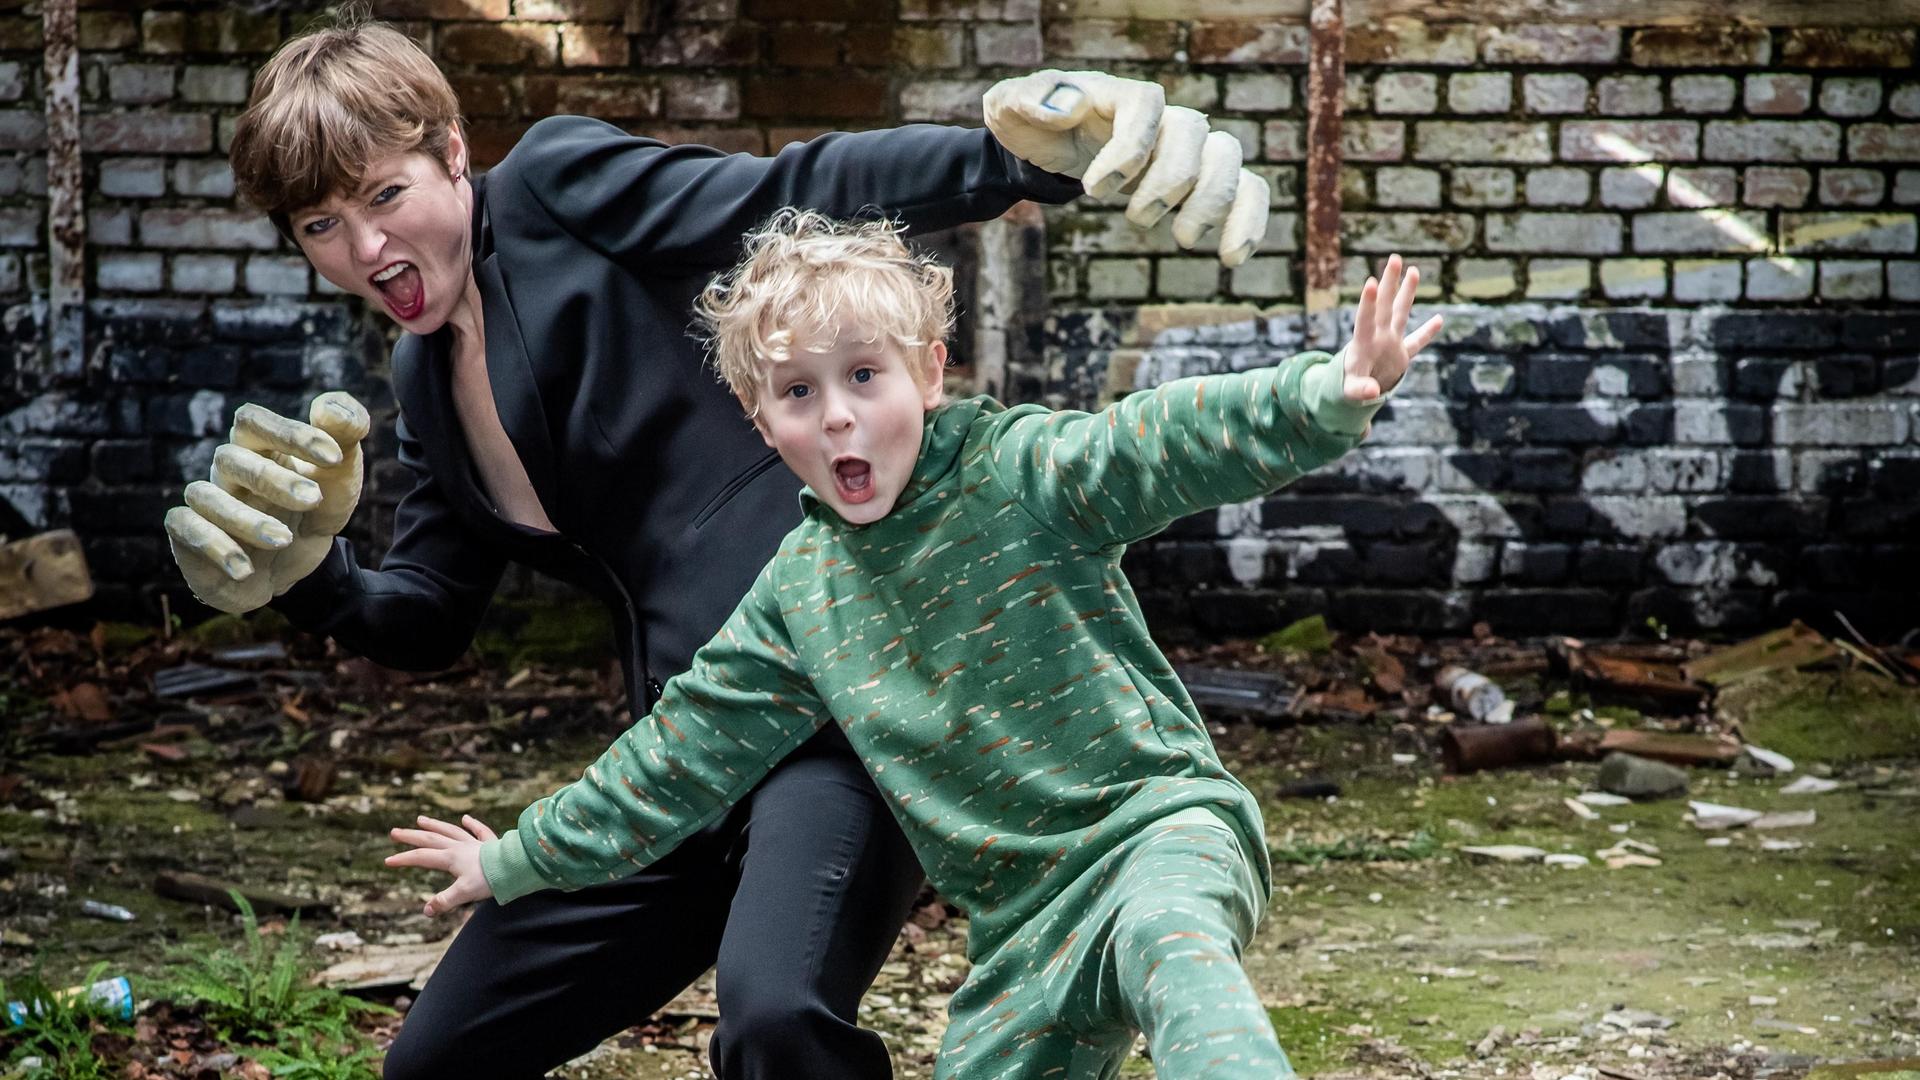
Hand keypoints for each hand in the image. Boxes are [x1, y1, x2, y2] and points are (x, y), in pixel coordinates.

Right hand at [163, 391, 369, 613]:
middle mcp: (227, 470)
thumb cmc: (311, 514)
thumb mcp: (339, 479)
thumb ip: (345, 438)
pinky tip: (245, 569)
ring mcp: (207, 502)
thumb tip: (331, 406)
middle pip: (232, 458)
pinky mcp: (189, 536)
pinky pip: (187, 529)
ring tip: (285, 539)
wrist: (293, 571)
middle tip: (313, 500)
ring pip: (207, 497)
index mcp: (259, 447)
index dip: (291, 433)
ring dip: (246, 519)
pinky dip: (215, 547)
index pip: (255, 421)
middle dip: (273, 479)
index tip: (334, 457)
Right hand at [386, 814, 497, 916]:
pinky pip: (479, 831)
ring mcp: (474, 843)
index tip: (387, 861)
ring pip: (451, 831)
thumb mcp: (464, 893)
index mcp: (451, 858)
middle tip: (394, 832)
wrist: (516, 867)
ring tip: (421, 819)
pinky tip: (466, 818)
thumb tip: (426, 911)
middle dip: (411, 836)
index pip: (421, 858)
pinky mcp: (490, 844)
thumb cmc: (490, 880)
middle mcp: (460, 847)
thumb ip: (444, 901)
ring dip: (435, 825)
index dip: (403, 859)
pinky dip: (472, 824)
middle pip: (431, 839)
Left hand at [983, 69, 1269, 266]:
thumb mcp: (1011, 107)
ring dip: (1213, 202)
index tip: (1094, 189)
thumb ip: (1028, 100)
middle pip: (1194, 133)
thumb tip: (1068, 109)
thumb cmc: (1033, 123)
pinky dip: (1249, 218)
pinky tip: (1233, 257)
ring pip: (1228, 158)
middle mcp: (1163, 116)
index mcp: (1120, 95)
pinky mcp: (1199, 179)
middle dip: (1168, 183)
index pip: (1146, 105)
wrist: (1049, 143)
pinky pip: (1246, 188)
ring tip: (1184, 239)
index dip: (1128, 149)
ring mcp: (1186, 147)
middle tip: (1135, 219)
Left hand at [1343, 254, 1444, 401]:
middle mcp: (1378, 336)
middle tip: (1394, 258)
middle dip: (1390, 283)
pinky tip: (1439, 320)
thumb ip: (1360, 390)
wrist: (1353, 389)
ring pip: (1401, 313)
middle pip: (1385, 306)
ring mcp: (1390, 342)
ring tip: (1414, 270)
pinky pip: (1416, 342)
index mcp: (1363, 344)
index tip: (1372, 282)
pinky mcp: (1400, 354)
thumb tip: (1372, 392)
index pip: (1365, 319)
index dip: (1368, 303)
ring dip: (1407, 292)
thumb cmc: (1347, 388)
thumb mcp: (1351, 392)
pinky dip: (1427, 333)